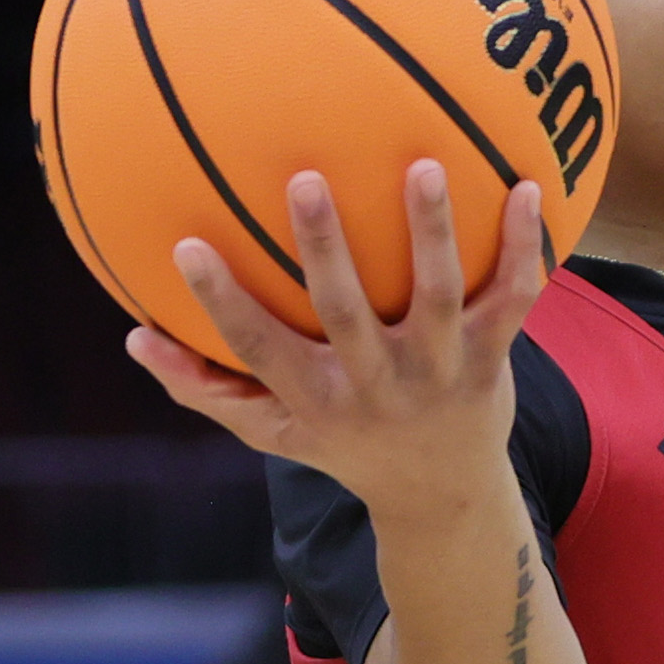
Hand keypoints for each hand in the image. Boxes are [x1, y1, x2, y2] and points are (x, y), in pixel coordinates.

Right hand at [126, 163, 545, 518]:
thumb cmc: (345, 446)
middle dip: (324, 250)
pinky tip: (528, 190)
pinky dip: (525, 249)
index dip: (221, 305)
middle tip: (304, 179)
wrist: (442, 497)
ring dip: (430, 232)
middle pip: (345, 314)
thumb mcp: (274, 432)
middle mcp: (377, 386)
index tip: (186, 247)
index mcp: (316, 399)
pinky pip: (514, 301)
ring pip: (436, 297)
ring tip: (424, 166)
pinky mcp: (493, 361)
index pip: (259, 350)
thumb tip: (135, 338)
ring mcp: (439, 372)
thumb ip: (207, 389)